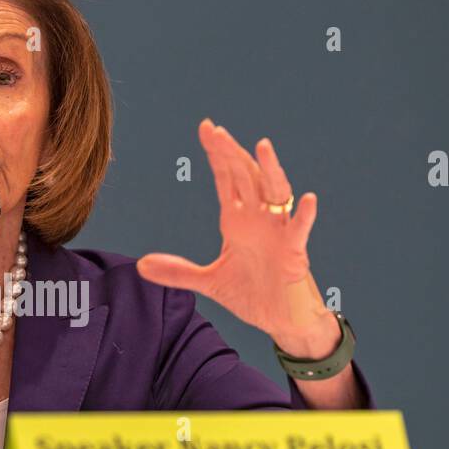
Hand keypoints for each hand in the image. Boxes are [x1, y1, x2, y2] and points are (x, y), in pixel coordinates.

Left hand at [136, 119, 339, 357]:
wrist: (284, 321)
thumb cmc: (254, 295)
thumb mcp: (210, 282)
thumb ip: (178, 272)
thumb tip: (141, 264)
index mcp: (238, 221)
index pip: (227, 179)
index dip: (217, 154)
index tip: (206, 128)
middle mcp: (258, 219)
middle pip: (246, 177)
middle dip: (231, 154)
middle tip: (215, 130)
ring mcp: (279, 233)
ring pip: (276, 193)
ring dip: (270, 170)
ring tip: (261, 145)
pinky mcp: (295, 253)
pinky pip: (300, 230)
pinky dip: (303, 215)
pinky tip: (306, 199)